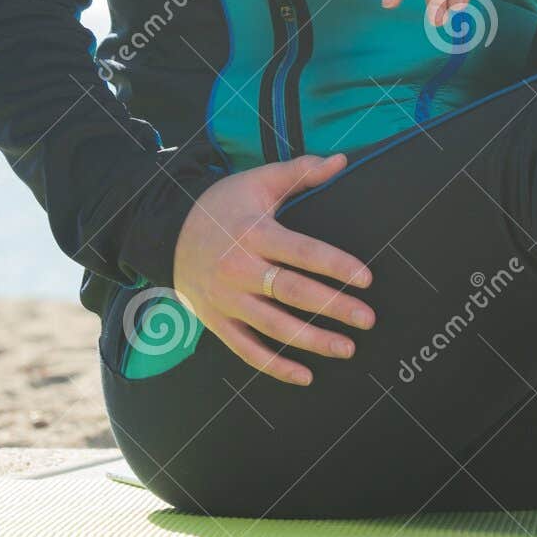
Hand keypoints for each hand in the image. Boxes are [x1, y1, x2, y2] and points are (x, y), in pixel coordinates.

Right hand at [171, 152, 374, 386]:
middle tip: (368, 319)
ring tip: (347, 348)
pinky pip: (246, 350)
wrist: (168, 231)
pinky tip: (305, 376)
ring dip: (311, 341)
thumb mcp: (258, 181)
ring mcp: (225, 299)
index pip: (302, 252)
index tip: (366, 279)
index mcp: (254, 233)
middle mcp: (238, 269)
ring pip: (273, 326)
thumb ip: (301, 171)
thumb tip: (341, 160)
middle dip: (333, 307)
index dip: (336, 266)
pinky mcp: (216, 321)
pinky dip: (274, 366)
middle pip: (292, 292)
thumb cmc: (224, 204)